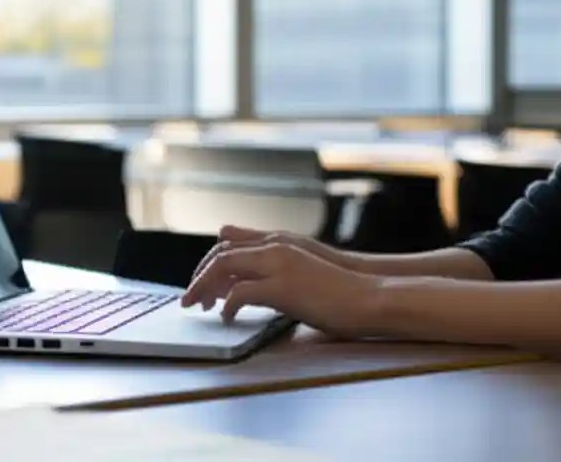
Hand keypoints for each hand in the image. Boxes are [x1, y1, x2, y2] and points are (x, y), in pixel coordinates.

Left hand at [180, 241, 379, 337]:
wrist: (368, 295)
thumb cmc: (338, 289)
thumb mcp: (300, 271)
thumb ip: (272, 271)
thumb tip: (242, 287)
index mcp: (278, 242)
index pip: (228, 242)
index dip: (210, 262)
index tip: (203, 284)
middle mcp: (274, 246)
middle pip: (219, 253)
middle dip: (200, 276)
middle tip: (192, 299)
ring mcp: (277, 264)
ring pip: (223, 267)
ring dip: (204, 287)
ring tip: (198, 307)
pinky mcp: (281, 287)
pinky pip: (239, 292)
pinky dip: (227, 305)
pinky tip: (226, 317)